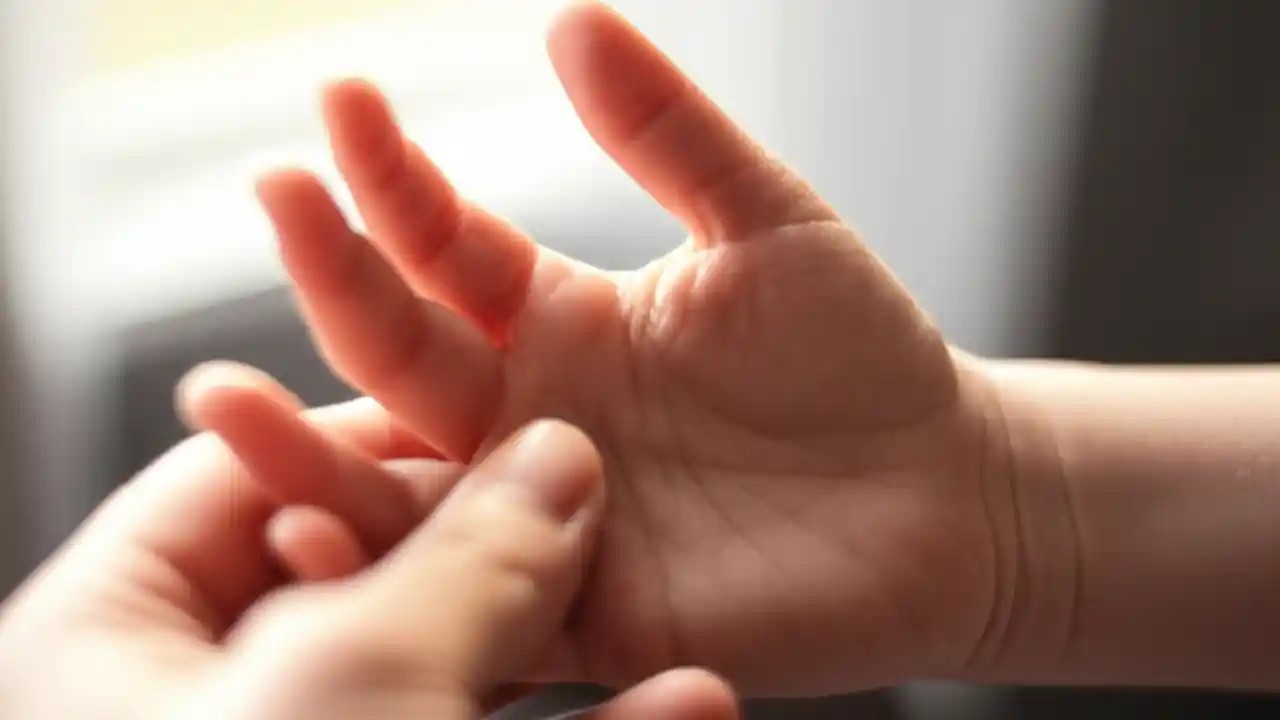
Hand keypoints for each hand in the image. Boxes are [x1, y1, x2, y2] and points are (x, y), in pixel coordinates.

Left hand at [0, 371, 736, 719]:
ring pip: (442, 687)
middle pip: (358, 577)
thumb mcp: (349, 689)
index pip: (240, 473)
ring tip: (661, 621)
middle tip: (596, 512)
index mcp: (105, 645)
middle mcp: (195, 713)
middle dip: (494, 551)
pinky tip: (683, 711)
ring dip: (560, 659)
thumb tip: (553, 460)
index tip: (507, 424)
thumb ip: (461, 559)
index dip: (379, 433)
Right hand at [256, 2, 1027, 694]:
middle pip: (398, 350)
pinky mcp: (573, 609)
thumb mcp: (769, 227)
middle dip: (333, 276)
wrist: (943, 501)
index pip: (444, 244)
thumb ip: (670, 136)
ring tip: (221, 400)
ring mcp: (538, 512)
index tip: (343, 100)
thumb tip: (573, 19)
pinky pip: (464, 596)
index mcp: (559, 316)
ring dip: (306, 445)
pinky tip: (315, 542)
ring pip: (398, 481)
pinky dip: (387, 575)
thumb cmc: (861, 360)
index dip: (391, 175)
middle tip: (278, 196)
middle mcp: (527, 412)